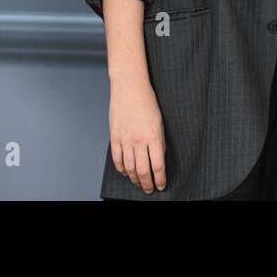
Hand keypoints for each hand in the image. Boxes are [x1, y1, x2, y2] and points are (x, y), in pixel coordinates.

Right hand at [109, 74, 166, 192]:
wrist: (129, 87)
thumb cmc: (147, 101)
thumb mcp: (160, 121)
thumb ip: (159, 141)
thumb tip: (158, 159)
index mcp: (154, 136)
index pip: (158, 166)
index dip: (160, 179)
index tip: (162, 185)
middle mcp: (139, 141)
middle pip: (143, 171)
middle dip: (147, 184)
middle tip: (150, 190)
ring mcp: (125, 140)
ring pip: (129, 168)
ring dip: (135, 179)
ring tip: (139, 184)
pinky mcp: (114, 137)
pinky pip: (117, 160)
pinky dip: (121, 169)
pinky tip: (126, 173)